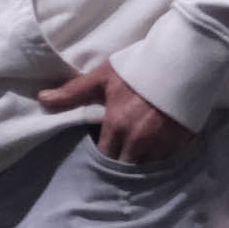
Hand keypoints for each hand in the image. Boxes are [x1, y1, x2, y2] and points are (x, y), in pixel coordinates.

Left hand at [38, 59, 195, 163]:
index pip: (103, 156)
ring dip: (138, 162)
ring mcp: (162, 144)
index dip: (100, 155)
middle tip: (116, 154)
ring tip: (134, 153)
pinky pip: (164, 160)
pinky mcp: (181, 141)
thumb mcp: (104, 76)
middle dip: (118, 163)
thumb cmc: (141, 67)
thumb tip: (43, 100)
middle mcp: (139, 141)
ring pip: (145, 166)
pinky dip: (157, 157)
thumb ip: (73, 92)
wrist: (185, 60)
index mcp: (117, 127)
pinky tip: (153, 149)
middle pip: (124, 166)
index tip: (100, 149)